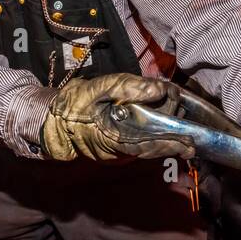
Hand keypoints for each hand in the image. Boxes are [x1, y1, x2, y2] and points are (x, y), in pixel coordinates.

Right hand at [41, 73, 194, 160]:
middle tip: (183, 116)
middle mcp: (120, 151)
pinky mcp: (117, 147)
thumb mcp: (98, 89)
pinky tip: (162, 119)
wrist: (49, 121)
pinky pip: (141, 142)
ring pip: (148, 144)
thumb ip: (128, 87)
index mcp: (114, 139)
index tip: (190, 143)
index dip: (171, 144)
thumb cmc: (72, 105)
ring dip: (164, 131)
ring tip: (176, 115)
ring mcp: (118, 152)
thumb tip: (160, 89)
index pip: (150, 146)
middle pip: (153, 144)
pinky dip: (154, 132)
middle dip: (171, 132)